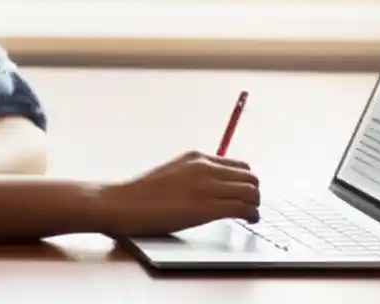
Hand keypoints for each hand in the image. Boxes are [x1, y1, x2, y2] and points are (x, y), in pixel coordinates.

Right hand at [99, 150, 260, 236]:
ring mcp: (207, 186)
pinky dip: (253, 216)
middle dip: (254, 192)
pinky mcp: (207, 208)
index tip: (243, 194)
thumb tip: (210, 188)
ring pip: (252, 192)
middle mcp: (205, 167)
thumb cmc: (141, 195)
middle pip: (249, 176)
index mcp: (196, 157)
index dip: (244, 181)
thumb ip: (192, 176)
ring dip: (256, 205)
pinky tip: (250, 222)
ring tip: (252, 216)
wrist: (123, 204)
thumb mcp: (171, 173)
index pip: (238, 165)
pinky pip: (244, 208)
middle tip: (251, 206)